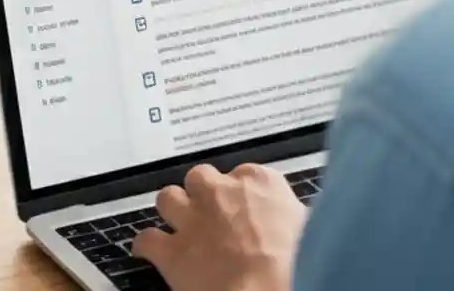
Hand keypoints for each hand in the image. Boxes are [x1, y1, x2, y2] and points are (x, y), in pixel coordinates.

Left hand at [132, 163, 307, 290]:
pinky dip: (145, 245)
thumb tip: (293, 223)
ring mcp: (194, 218)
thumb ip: (290, 216)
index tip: (245, 207)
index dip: (242, 192)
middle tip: (210, 213)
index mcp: (261, 182)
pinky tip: (148, 250)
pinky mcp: (172, 250)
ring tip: (179, 225)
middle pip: (201, 177)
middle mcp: (222, 192)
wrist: (268, 290)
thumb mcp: (307, 227)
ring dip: (172, 210)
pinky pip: (146, 238)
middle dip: (202, 194)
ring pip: (168, 197)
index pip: (246, 174)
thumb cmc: (297, 263)